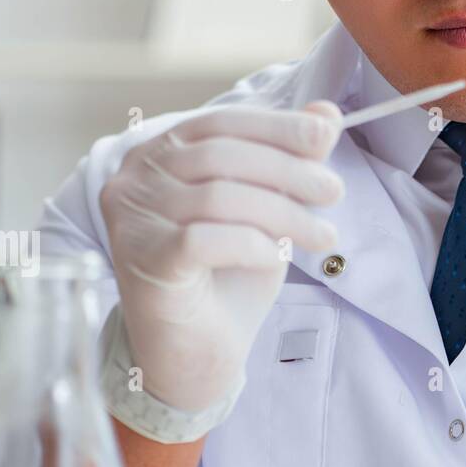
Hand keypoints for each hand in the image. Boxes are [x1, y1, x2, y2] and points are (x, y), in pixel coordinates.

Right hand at [98, 101, 344, 412]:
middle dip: (289, 171)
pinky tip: (278, 257)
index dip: (278, 126)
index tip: (326, 137)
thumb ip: (289, 156)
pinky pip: (204, 239)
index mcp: (160, 152)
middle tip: (333, 192)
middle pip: (222, 155)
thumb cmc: (228, 273)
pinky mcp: (141, 262)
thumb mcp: (268, 205)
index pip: (222, 121)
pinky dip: (252, 244)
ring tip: (322, 234)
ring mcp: (131, 221)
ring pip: (219, 196)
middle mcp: (134, 180)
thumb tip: (327, 113)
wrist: (195, 353)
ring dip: (284, 213)